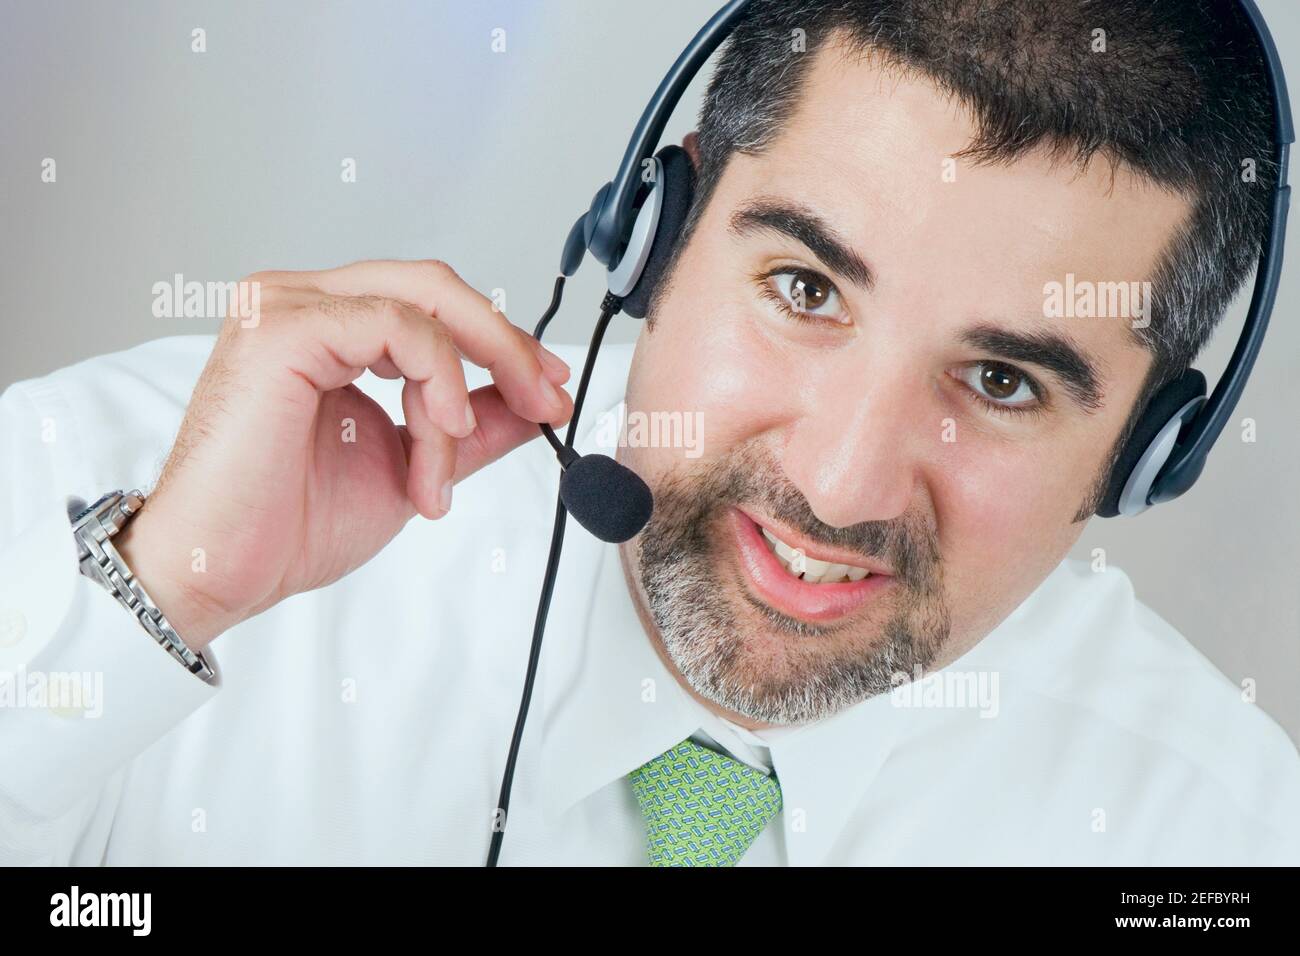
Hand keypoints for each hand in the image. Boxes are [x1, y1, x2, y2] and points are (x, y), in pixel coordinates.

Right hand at [114, 259, 571, 650]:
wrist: (223, 572)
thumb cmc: (290, 525)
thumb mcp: (412, 464)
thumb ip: (468, 426)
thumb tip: (533, 405)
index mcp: (325, 326)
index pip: (432, 306)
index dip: (501, 343)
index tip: (548, 392)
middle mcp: (302, 301)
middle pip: (436, 288)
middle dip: (506, 348)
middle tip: (546, 401)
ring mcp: (287, 305)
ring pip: (425, 306)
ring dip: (461, 391)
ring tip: (442, 468)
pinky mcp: (284, 326)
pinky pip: (400, 328)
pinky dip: (438, 381)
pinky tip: (439, 434)